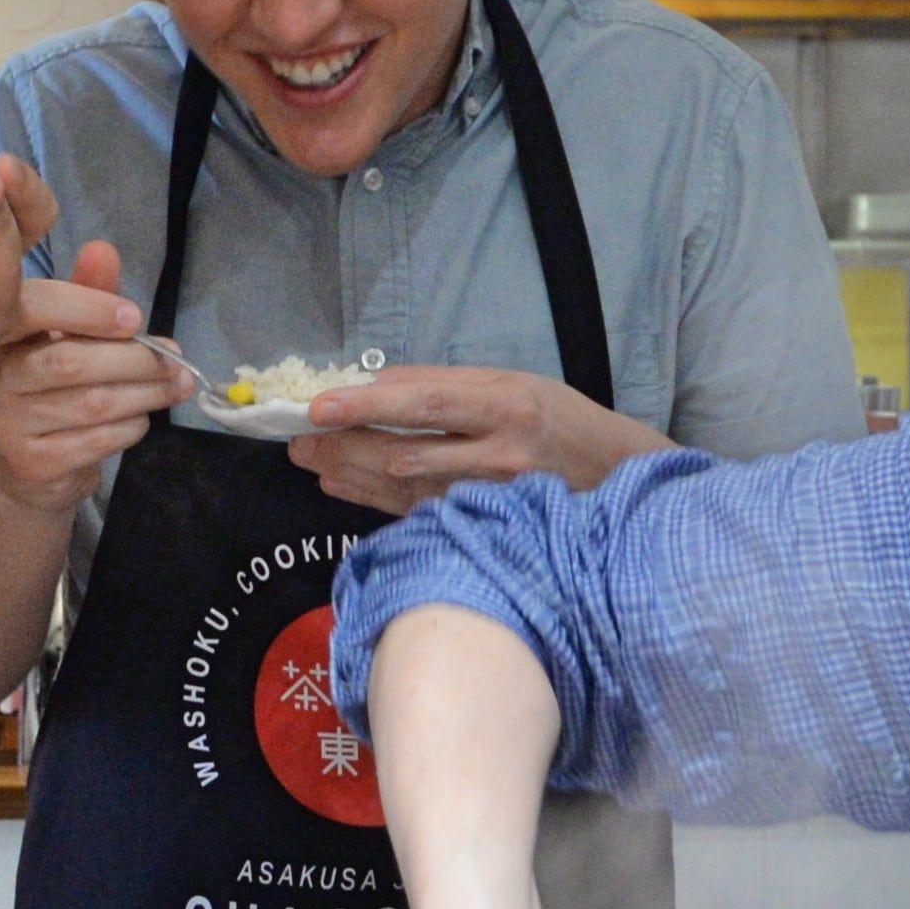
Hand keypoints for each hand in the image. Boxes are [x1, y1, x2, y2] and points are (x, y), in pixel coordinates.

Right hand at [0, 238, 192, 518]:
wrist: (24, 467)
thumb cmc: (47, 385)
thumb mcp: (63, 332)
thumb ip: (85, 294)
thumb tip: (102, 249)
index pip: (33, 308)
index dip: (88, 307)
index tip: (135, 316)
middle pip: (67, 361)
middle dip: (133, 358)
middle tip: (175, 357)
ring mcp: (3, 426)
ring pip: (89, 404)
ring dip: (145, 393)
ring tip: (178, 384)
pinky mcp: (29, 464)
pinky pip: (95, 441)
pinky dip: (130, 427)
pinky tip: (143, 417)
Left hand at [289, 366, 666, 516]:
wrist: (613, 477)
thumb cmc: (560, 420)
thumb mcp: (512, 383)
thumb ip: (446, 385)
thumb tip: (375, 385)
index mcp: (506, 406)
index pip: (425, 405)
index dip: (368, 406)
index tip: (320, 405)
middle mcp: (499, 456)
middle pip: (404, 453)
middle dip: (342, 446)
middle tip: (296, 438)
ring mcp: (491, 498)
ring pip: (404, 488)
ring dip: (349, 474)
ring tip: (309, 459)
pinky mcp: (483, 525)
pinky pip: (416, 512)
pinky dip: (372, 498)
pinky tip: (341, 485)